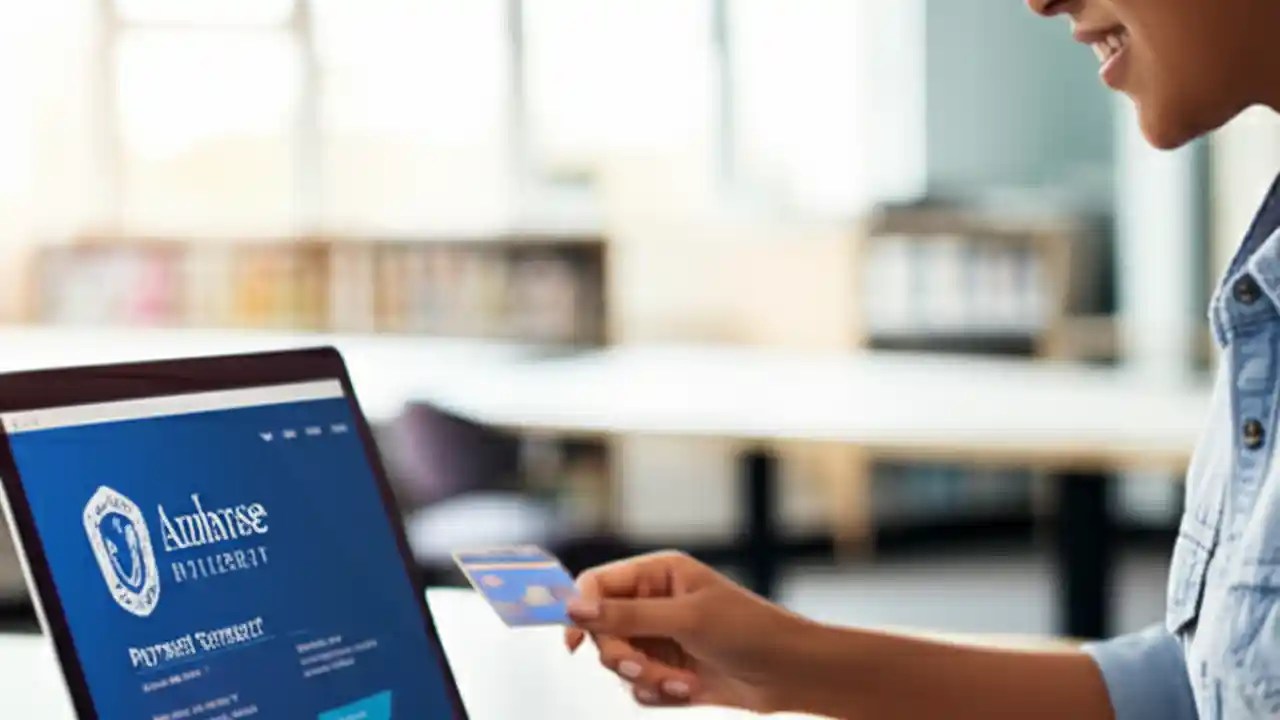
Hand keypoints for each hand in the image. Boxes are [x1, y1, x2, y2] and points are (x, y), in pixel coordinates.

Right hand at [563, 551, 811, 712]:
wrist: (790, 673)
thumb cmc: (748, 630)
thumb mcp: (686, 618)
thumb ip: (627, 616)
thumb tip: (573, 608)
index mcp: (658, 574)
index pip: (598, 585)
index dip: (580, 609)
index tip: (575, 641)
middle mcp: (653, 603)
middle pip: (601, 629)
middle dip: (620, 654)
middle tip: (641, 668)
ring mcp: (659, 639)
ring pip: (618, 663)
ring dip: (646, 678)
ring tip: (682, 683)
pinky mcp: (667, 672)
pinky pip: (638, 688)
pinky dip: (659, 693)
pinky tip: (690, 690)